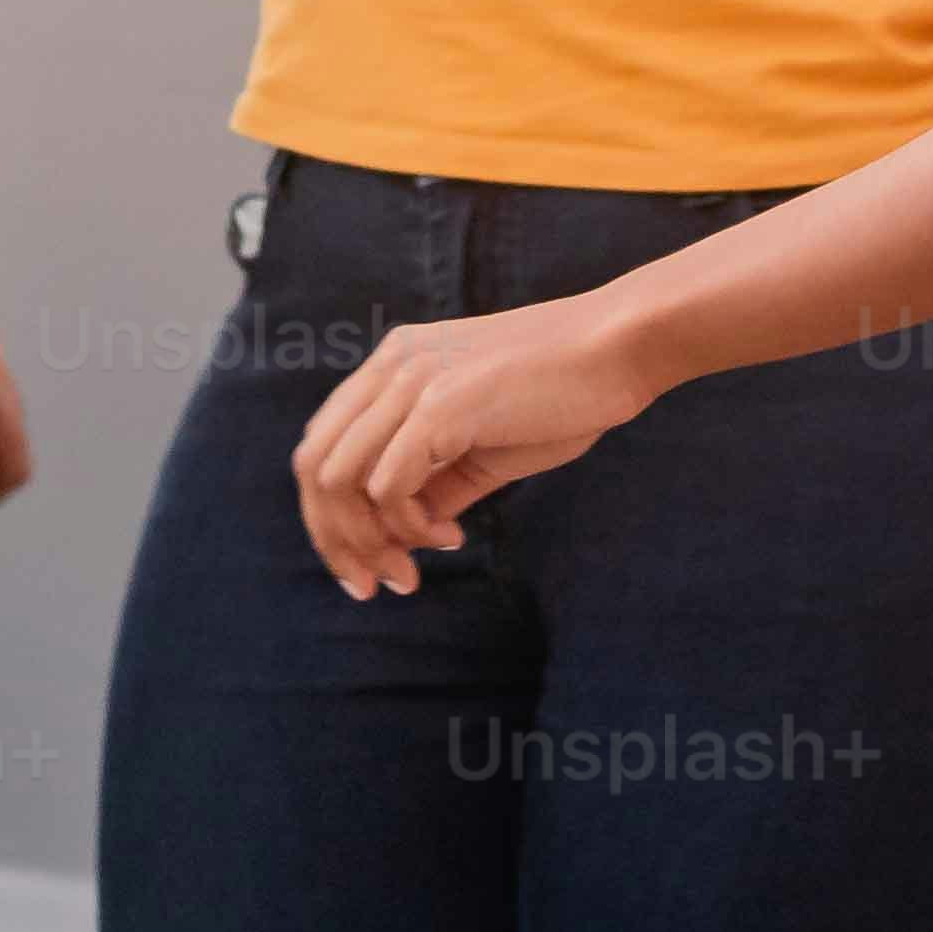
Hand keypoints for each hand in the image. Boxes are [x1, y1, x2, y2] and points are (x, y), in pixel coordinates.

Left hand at [295, 289, 655, 597]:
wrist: (618, 347)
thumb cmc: (562, 393)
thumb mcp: (482, 442)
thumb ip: (436, 479)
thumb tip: (404, 535)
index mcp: (394, 364)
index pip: (323, 446)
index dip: (331, 518)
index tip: (369, 568)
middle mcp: (391, 365)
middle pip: (314, 466)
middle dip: (336, 540)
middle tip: (382, 585)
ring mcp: (411, 380)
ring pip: (338, 478)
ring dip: (369, 540)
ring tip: (414, 568)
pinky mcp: (441, 403)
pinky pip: (388, 484)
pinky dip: (408, 526)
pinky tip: (451, 536)